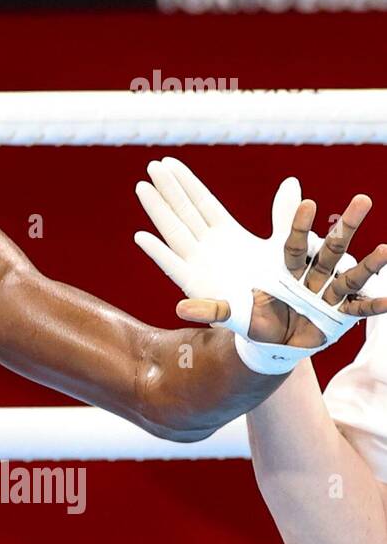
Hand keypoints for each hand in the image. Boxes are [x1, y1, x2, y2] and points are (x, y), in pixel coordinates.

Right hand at [135, 157, 386, 348]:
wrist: (280, 321)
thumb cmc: (281, 286)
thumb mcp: (286, 244)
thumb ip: (283, 214)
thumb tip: (292, 182)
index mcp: (227, 234)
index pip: (202, 202)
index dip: (186, 182)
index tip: (169, 163)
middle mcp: (209, 247)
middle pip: (184, 211)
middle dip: (169, 189)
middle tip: (153, 165)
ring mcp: (200, 265)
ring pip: (175, 231)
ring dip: (158, 211)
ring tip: (142, 188)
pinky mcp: (197, 287)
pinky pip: (174, 267)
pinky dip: (158, 253)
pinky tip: (142, 237)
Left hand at [173, 196, 386, 344]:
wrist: (276, 343)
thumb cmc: (255, 320)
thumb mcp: (236, 316)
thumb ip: (213, 309)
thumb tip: (178, 309)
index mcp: (284, 269)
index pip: (292, 243)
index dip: (298, 224)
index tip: (306, 203)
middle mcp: (311, 276)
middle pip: (330, 248)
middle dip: (346, 226)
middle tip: (363, 200)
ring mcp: (329, 294)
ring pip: (351, 274)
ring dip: (371, 263)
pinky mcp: (341, 316)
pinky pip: (361, 309)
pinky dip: (376, 306)